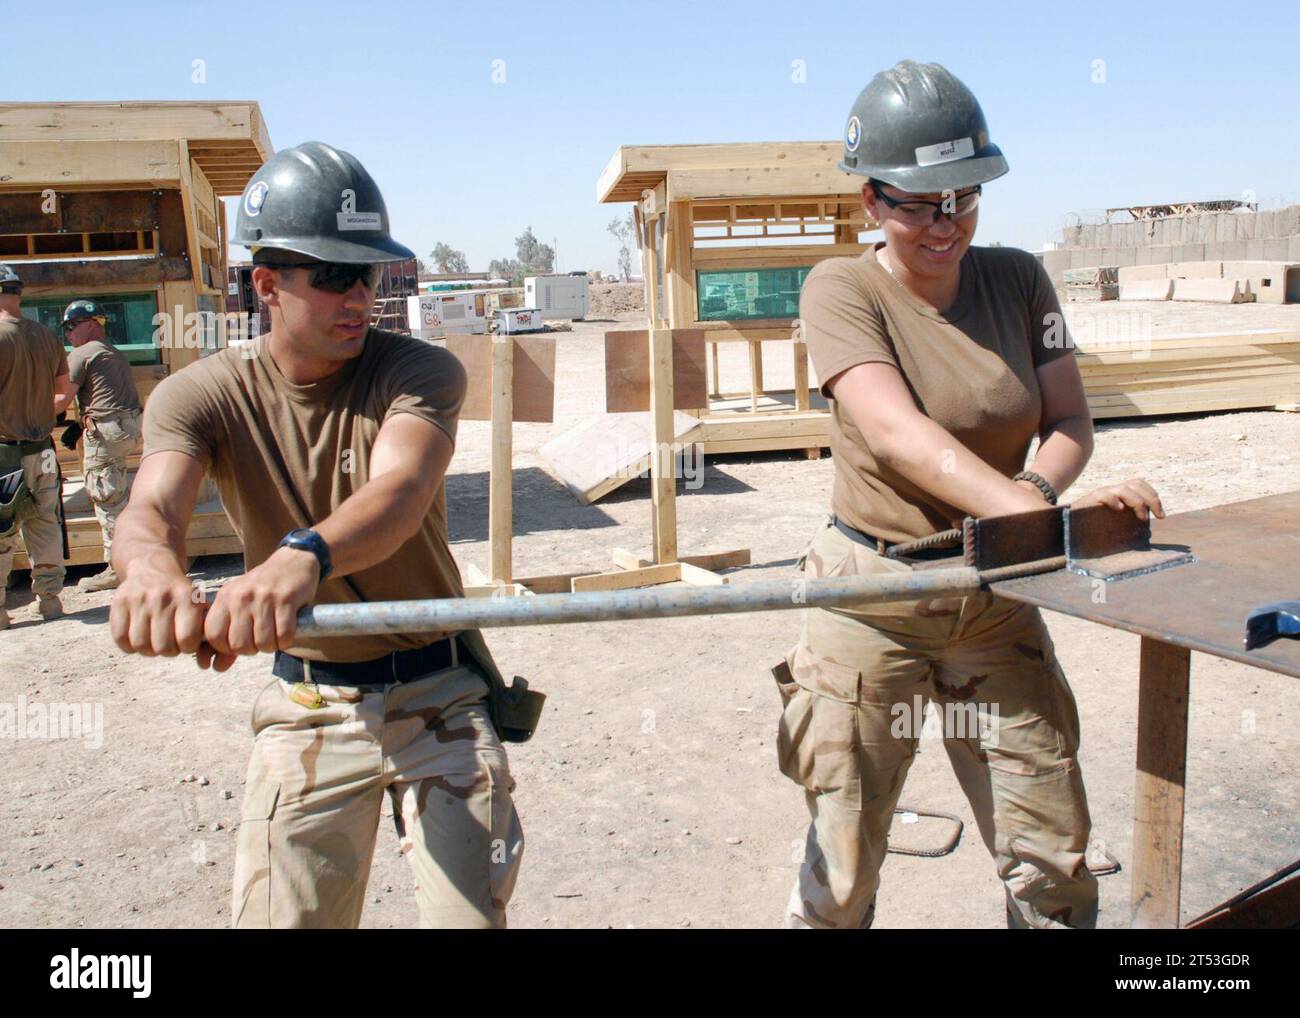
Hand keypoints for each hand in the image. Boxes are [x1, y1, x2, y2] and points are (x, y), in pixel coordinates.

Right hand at [110, 553, 207, 658]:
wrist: (152, 569)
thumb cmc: (180, 596)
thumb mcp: (198, 603)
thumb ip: (204, 626)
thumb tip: (205, 650)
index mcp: (187, 598)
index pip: (187, 640)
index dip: (188, 648)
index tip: (186, 642)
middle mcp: (162, 597)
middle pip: (163, 647)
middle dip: (168, 651)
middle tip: (169, 643)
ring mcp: (139, 599)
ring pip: (141, 645)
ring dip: (148, 650)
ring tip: (154, 641)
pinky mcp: (119, 602)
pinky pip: (120, 638)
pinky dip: (128, 646)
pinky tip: (137, 638)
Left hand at [202, 546, 319, 659]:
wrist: (292, 562)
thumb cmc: (262, 590)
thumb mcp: (240, 606)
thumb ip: (227, 636)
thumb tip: (215, 668)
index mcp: (225, 597)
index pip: (213, 635)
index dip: (225, 648)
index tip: (238, 644)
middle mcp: (242, 596)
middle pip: (239, 644)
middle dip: (251, 650)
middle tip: (259, 641)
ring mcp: (264, 597)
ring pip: (263, 642)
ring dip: (271, 646)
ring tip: (273, 635)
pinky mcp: (287, 599)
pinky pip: (284, 635)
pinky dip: (286, 641)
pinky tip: (287, 632)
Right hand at [1071, 478, 1164, 520]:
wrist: (1068, 526)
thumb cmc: (1092, 527)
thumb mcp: (1115, 522)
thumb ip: (1128, 520)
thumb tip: (1148, 528)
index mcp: (1120, 494)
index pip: (1140, 485)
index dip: (1153, 497)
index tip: (1160, 515)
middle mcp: (1112, 490)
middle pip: (1137, 484)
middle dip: (1152, 499)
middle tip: (1158, 516)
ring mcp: (1102, 494)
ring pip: (1125, 489)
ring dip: (1138, 502)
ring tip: (1142, 518)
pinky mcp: (1090, 500)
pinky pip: (1105, 495)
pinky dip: (1114, 501)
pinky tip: (1119, 510)